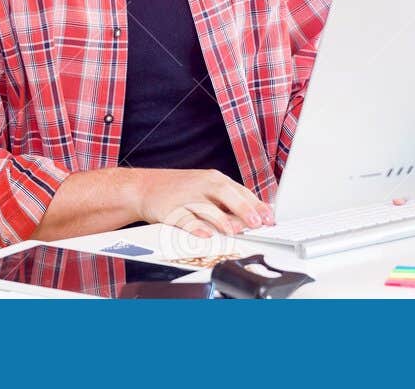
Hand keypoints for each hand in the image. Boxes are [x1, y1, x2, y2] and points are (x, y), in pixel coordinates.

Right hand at [134, 169, 273, 237]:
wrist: (144, 187)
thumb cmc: (180, 190)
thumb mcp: (207, 189)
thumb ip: (229, 201)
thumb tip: (256, 216)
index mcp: (214, 179)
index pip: (240, 190)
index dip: (256, 205)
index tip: (269, 219)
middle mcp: (202, 184)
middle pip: (226, 194)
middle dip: (243, 209)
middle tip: (256, 223)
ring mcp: (186, 196)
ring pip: (207, 207)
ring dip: (222, 220)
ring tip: (234, 231)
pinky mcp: (170, 209)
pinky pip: (185, 219)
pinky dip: (196, 228)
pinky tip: (206, 235)